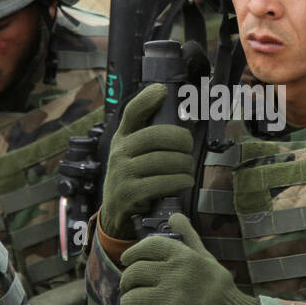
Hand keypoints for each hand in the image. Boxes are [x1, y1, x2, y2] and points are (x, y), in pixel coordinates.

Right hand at [99, 83, 194, 239]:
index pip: (132, 112)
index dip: (147, 98)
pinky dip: (180, 181)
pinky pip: (163, 183)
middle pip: (157, 135)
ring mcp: (122, 172)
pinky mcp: (129, 193)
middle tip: (189, 148)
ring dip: (185, 165)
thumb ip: (154, 136)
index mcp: (122, 137)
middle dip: (182, 141)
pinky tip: (185, 181)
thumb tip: (188, 115)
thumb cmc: (135, 177)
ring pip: (164, 160)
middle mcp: (119, 152)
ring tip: (188, 169)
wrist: (117, 213)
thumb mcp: (136, 153)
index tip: (163, 91)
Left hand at [119, 212, 259, 304]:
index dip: (132, 253)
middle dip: (126, 281)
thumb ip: (188, 237)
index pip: (148, 246)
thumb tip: (174, 216)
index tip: (126, 260)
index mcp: (183, 257)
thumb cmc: (218, 288)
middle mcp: (174, 274)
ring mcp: (168, 299)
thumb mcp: (206, 258)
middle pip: (133, 273)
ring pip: (130, 299)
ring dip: (127, 304)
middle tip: (128, 287)